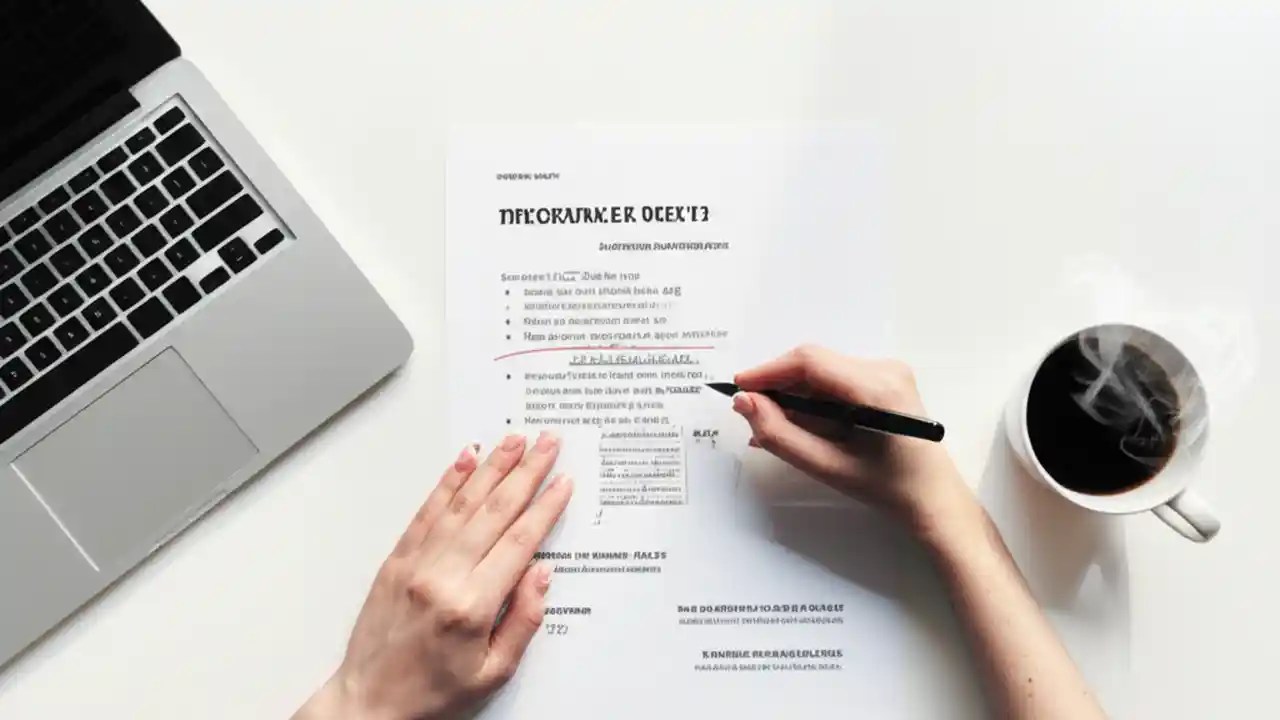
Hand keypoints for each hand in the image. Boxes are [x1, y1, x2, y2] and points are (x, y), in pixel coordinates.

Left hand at [295, 432, 572, 719]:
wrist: (369, 704)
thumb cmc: (431, 694)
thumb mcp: (493, 672)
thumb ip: (522, 621)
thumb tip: (541, 575)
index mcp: (471, 606)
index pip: (519, 542)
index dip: (545, 508)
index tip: (563, 484)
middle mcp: (442, 577)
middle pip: (494, 512)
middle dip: (526, 472)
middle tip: (548, 443)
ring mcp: (416, 565)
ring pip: (462, 503)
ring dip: (491, 467)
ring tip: (513, 440)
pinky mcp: (396, 561)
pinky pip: (426, 512)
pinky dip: (447, 483)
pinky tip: (464, 460)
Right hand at [732, 345, 971, 536]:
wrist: (932, 496)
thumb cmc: (886, 487)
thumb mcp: (827, 466)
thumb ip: (780, 435)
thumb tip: (744, 403)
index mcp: (877, 388)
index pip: (810, 362)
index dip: (768, 371)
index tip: (738, 388)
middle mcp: (885, 368)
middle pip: (814, 364)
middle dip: (779, 387)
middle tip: (754, 417)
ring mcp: (888, 370)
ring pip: (822, 372)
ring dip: (795, 396)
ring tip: (774, 428)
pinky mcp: (885, 378)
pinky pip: (836, 379)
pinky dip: (813, 399)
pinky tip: (800, 424)